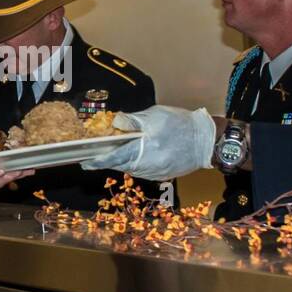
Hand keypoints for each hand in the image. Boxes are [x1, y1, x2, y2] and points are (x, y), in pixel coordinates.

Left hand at [79, 106, 217, 180]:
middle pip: (120, 165)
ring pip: (130, 169)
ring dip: (121, 161)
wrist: (206, 141)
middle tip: (95, 155)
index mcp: (144, 149)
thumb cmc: (180, 124)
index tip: (85, 161)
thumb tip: (114, 124)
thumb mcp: (155, 116)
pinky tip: (134, 155)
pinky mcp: (161, 175)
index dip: (98, 160)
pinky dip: (134, 164)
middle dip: (107, 160)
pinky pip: (141, 171)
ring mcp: (155, 173)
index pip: (114, 157)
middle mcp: (147, 165)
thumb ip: (133, 121)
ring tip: (114, 152)